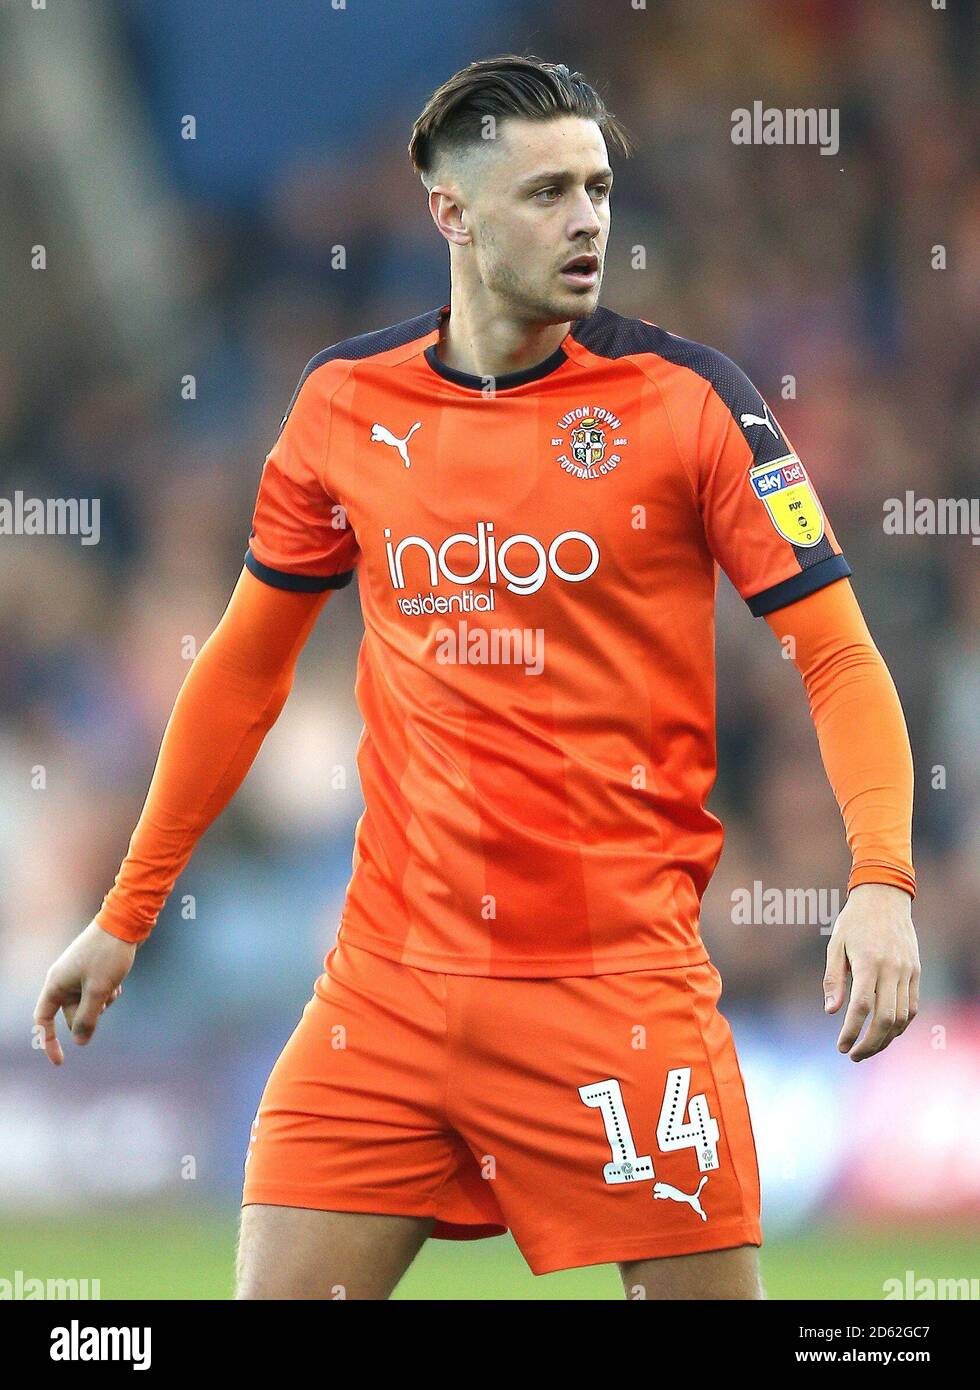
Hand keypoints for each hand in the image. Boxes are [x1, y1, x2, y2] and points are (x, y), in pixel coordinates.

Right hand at [33, 920, 136, 1064]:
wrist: (125, 923)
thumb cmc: (109, 955)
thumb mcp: (99, 991)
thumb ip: (88, 1018)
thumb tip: (80, 1041)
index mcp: (56, 983)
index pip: (44, 1019)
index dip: (49, 1041)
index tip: (60, 1061)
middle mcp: (63, 979)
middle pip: (70, 1014)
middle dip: (89, 1015)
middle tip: (105, 999)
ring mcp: (78, 974)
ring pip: (87, 1005)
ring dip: (102, 1005)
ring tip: (114, 988)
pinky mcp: (93, 971)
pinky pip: (97, 994)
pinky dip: (108, 994)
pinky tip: (119, 985)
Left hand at [823, 883, 918, 1060]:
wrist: (885, 897)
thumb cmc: (854, 921)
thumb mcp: (836, 945)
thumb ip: (833, 979)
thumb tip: (831, 1011)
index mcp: (868, 962)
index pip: (861, 1007)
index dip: (851, 1031)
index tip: (841, 1047)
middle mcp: (891, 969)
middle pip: (885, 1019)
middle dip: (870, 1044)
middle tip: (853, 1055)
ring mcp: (907, 972)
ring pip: (902, 1017)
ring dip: (886, 1039)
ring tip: (867, 1049)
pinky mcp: (916, 972)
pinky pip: (912, 1007)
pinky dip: (899, 1025)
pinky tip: (885, 1033)